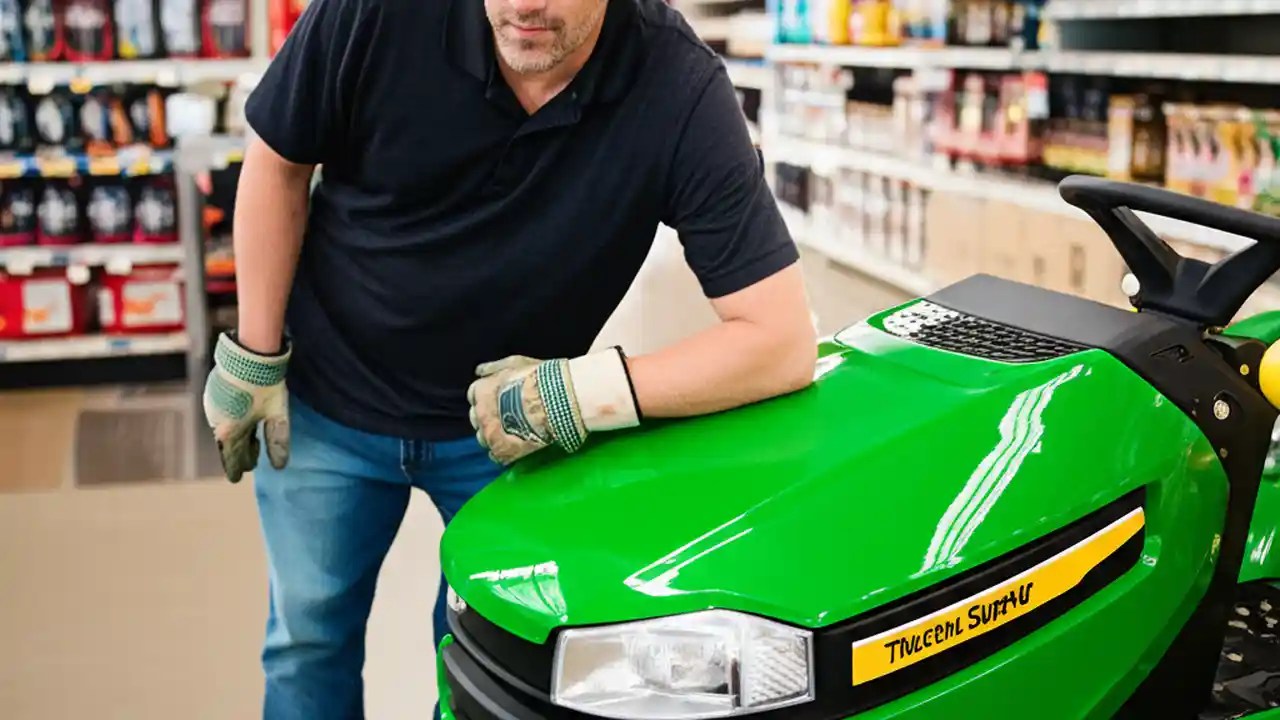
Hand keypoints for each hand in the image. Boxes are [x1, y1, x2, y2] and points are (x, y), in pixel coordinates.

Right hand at [203, 332, 291, 482]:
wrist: (250, 356)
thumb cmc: (266, 387)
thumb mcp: (277, 415)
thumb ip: (277, 440)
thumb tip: (280, 466)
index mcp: (230, 431)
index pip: (231, 457)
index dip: (236, 468)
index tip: (237, 478)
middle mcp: (216, 421)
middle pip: (229, 444)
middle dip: (240, 453)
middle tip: (251, 462)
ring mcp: (212, 406)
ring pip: (225, 430)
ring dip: (237, 438)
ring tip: (251, 441)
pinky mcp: (213, 394)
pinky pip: (222, 415)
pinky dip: (232, 423)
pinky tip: (243, 421)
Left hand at [467, 348, 641, 465]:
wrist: (558, 399)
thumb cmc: (538, 377)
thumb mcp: (515, 363)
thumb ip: (494, 367)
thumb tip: (479, 371)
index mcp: (480, 390)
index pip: (474, 396)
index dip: (487, 398)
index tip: (499, 399)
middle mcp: (480, 413)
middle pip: (477, 418)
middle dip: (488, 417)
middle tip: (508, 415)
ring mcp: (490, 434)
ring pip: (484, 438)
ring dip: (494, 435)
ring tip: (514, 431)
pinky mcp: (502, 451)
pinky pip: (495, 455)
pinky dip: (503, 451)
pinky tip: (516, 445)